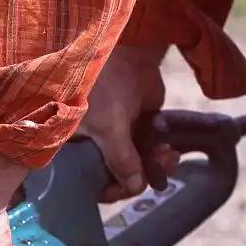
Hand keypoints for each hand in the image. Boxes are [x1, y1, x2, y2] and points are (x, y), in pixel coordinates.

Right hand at [75, 45, 180, 201]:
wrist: (128, 53)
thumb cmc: (102, 88)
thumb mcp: (107, 126)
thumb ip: (120, 159)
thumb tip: (136, 188)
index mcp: (74, 152)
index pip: (90, 184)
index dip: (110, 191)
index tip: (131, 188)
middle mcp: (94, 150)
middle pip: (116, 179)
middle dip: (140, 177)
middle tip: (159, 168)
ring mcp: (117, 142)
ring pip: (136, 168)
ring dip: (155, 166)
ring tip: (169, 155)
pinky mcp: (137, 132)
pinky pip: (149, 154)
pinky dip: (161, 155)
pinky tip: (170, 150)